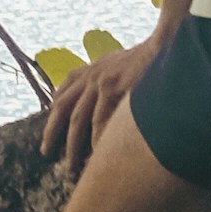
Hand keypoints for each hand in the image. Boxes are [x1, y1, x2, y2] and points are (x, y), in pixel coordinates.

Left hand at [39, 33, 157, 167]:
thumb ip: (105, 83)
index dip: (53, 115)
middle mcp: (90, 75)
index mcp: (90, 70)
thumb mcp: (118, 68)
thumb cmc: (147, 62)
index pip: (62, 94)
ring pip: (78, 119)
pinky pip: (100, 120)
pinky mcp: (112, 86)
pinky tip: (96, 156)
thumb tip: (101, 107)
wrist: (165, 46)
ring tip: (71, 165)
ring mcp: (100, 80)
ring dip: (73, 144)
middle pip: (63, 108)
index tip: (48, 134)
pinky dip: (97, 140)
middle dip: (51, 132)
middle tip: (46, 153)